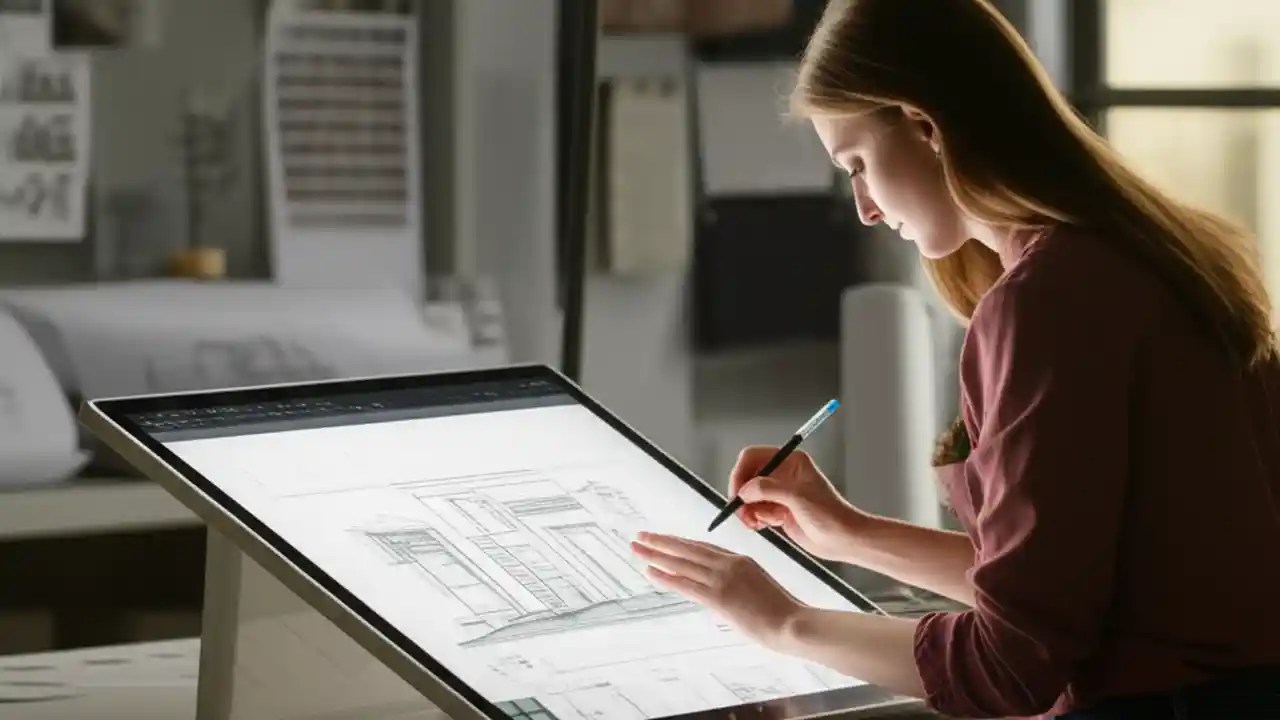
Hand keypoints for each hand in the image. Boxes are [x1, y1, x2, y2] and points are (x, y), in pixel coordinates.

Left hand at [630, 532, 802, 649]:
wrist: (794, 624)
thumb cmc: (783, 614)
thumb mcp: (759, 592)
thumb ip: (739, 590)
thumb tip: (721, 601)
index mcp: (741, 561)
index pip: (704, 548)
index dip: (681, 544)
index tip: (665, 540)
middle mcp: (730, 564)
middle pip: (688, 549)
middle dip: (661, 542)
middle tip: (641, 536)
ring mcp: (723, 579)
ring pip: (682, 562)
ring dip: (656, 555)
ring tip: (637, 548)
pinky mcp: (718, 596)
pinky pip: (686, 583)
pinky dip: (666, 576)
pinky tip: (651, 571)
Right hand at [729, 446, 867, 560]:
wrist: (842, 540)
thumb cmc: (830, 515)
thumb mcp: (797, 497)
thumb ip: (768, 489)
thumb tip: (744, 490)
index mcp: (790, 462)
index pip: (753, 457)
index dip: (741, 472)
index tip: (737, 492)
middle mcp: (783, 474)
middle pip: (748, 477)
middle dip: (742, 494)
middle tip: (741, 511)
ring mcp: (780, 493)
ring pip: (749, 496)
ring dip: (747, 510)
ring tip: (754, 523)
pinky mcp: (779, 510)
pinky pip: (756, 511)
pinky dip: (753, 519)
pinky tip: (762, 526)